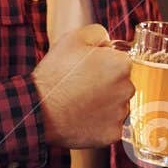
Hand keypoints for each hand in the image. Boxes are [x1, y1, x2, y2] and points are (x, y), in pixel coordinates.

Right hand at [30, 24, 132, 147]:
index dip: (103, 64)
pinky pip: (110, 126)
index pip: (120, 62)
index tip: (86, 70)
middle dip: (106, 85)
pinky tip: (81, 118)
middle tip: (81, 86)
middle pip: (121, 84)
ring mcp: (121, 113)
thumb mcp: (73, 39)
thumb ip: (99, 33)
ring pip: (117, 106)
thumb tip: (109, 42)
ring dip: (103, 104)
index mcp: (122, 64)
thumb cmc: (55, 74)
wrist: (39, 110)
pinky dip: (98, 124)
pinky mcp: (113, 134)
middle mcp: (128, 89)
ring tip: (79, 103)